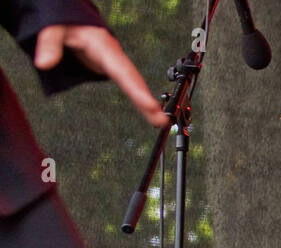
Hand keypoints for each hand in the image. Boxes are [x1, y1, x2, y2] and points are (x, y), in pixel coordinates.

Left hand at [34, 25, 168, 127]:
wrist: (73, 18)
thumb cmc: (67, 22)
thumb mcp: (54, 28)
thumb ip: (50, 44)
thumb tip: (44, 63)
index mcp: (104, 47)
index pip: (122, 71)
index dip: (137, 90)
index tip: (149, 105)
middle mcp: (114, 56)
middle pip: (134, 80)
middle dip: (147, 100)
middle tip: (161, 120)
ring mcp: (115, 63)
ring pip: (134, 83)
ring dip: (147, 102)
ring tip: (159, 121)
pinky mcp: (113, 68)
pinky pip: (129, 83)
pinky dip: (139, 97)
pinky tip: (147, 111)